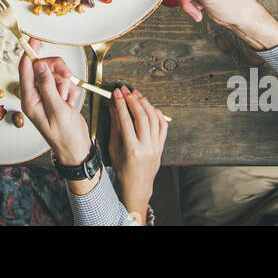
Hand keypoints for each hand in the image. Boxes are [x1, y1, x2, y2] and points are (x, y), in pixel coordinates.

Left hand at [19, 40, 90, 165]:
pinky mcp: (56, 97)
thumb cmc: (65, 135)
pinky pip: (63, 82)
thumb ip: (47, 86)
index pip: (26, 69)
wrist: (77, 148)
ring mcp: (46, 96)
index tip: (34, 39)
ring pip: (54, 74)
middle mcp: (35, 96)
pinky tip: (70, 101)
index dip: (29, 52)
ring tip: (68, 98)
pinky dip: (70, 89)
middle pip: (43, 68)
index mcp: (29, 99)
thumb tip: (39, 65)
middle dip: (57, 69)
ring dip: (65, 82)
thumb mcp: (57, 110)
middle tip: (67, 75)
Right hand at [108, 86, 167, 220]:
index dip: (121, 104)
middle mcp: (146, 147)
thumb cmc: (124, 171)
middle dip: (133, 100)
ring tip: (137, 95)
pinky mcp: (161, 146)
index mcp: (132, 149)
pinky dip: (157, 114)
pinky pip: (163, 126)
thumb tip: (114, 110)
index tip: (117, 94)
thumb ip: (115, 128)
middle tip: (126, 91)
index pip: (126, 120)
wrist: (138, 186)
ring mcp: (156, 146)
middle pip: (141, 117)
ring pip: (153, 119)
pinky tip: (150, 107)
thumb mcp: (114, 150)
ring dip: (145, 104)